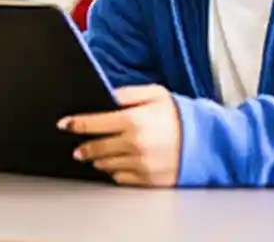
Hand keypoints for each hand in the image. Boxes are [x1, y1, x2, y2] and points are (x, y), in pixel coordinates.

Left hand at [58, 85, 181, 186]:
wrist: (209, 143)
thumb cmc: (181, 116)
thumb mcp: (156, 94)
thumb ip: (128, 93)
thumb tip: (106, 96)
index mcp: (133, 120)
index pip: (93, 124)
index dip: (75, 124)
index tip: (63, 125)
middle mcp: (134, 144)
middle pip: (95, 149)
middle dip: (83, 147)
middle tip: (77, 147)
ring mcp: (141, 165)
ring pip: (106, 165)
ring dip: (98, 160)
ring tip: (96, 154)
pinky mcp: (148, 180)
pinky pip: (120, 178)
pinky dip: (115, 171)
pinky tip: (117, 163)